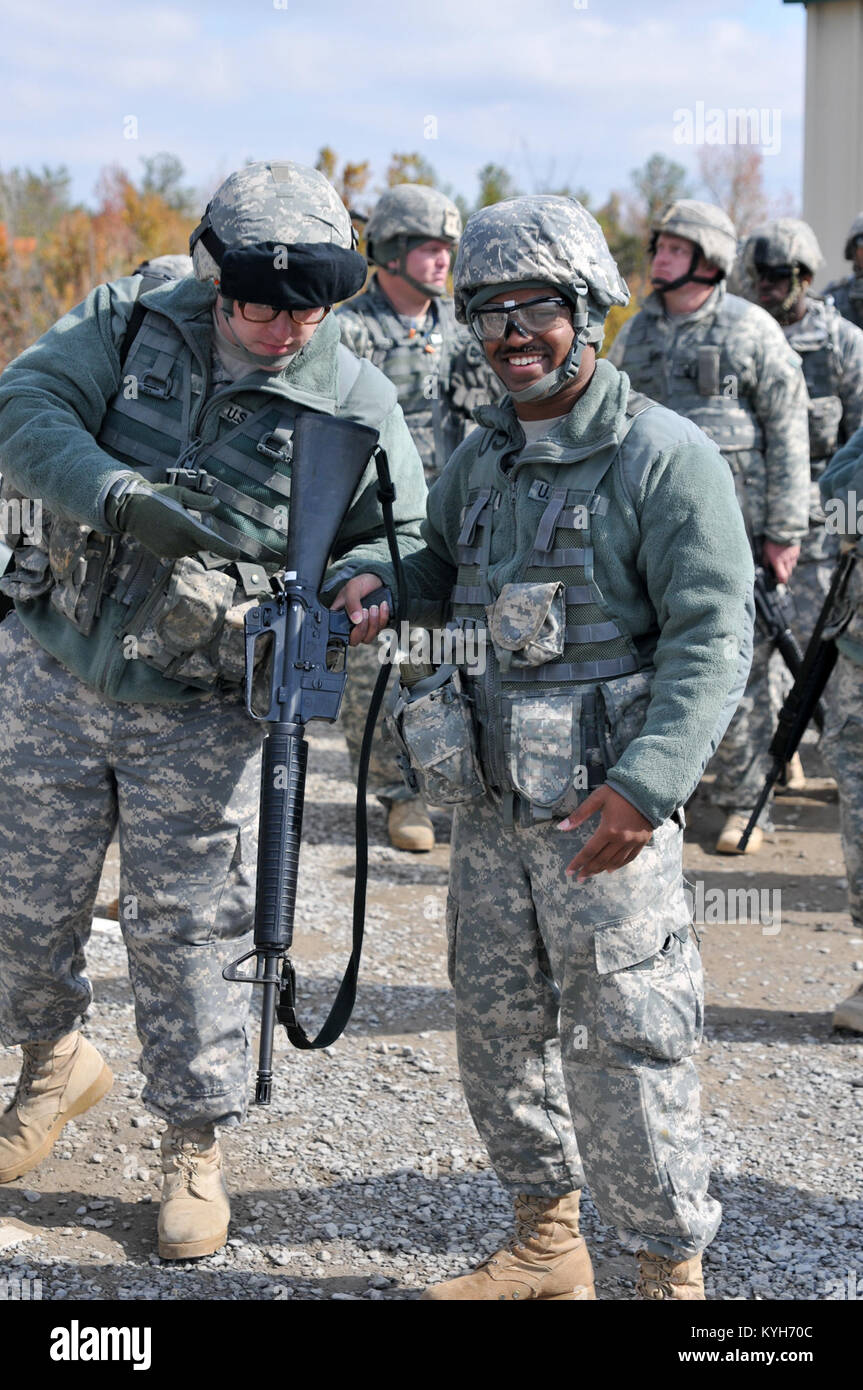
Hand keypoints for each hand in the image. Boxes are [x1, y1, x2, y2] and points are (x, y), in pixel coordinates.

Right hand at [114, 483, 242, 561]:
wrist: (129, 509)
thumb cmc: (156, 496)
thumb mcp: (178, 492)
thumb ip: (199, 501)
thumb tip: (216, 504)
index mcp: (184, 525)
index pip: (211, 542)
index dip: (225, 549)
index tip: (237, 553)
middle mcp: (179, 541)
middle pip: (203, 544)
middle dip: (206, 534)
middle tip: (198, 518)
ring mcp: (171, 550)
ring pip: (192, 549)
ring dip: (193, 539)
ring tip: (179, 523)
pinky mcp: (164, 555)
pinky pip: (181, 552)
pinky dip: (182, 544)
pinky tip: (171, 531)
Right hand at [331, 571, 389, 645]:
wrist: (377, 580)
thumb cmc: (361, 583)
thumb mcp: (353, 587)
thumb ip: (352, 602)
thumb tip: (356, 619)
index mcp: (338, 617)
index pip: (338, 634)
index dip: (346, 634)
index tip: (355, 621)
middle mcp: (350, 625)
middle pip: (355, 640)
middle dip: (362, 628)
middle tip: (365, 611)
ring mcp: (364, 626)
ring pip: (368, 637)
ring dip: (373, 623)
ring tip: (374, 607)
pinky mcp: (375, 625)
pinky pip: (380, 629)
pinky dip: (383, 618)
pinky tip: (382, 606)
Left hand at [556, 785, 653, 881]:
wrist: (648, 789)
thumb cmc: (619, 792)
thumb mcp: (597, 798)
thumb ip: (579, 814)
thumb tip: (561, 827)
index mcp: (608, 829)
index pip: (589, 851)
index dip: (578, 863)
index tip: (569, 872)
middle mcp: (621, 839)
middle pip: (601, 860)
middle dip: (588, 870)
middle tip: (579, 878)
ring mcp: (633, 842)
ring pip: (615, 862)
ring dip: (601, 869)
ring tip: (591, 874)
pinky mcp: (642, 841)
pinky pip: (629, 858)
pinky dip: (619, 865)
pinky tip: (610, 869)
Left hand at [762, 540, 799, 584]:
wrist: (783, 530)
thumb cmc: (772, 541)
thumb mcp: (765, 551)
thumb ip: (766, 561)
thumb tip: (766, 567)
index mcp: (778, 562)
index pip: (782, 576)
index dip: (781, 581)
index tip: (779, 582)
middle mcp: (786, 561)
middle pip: (788, 573)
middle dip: (784, 575)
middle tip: (780, 573)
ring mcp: (793, 556)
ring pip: (792, 566)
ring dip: (788, 567)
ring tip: (783, 563)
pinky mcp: (796, 551)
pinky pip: (795, 559)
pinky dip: (791, 560)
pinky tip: (787, 556)